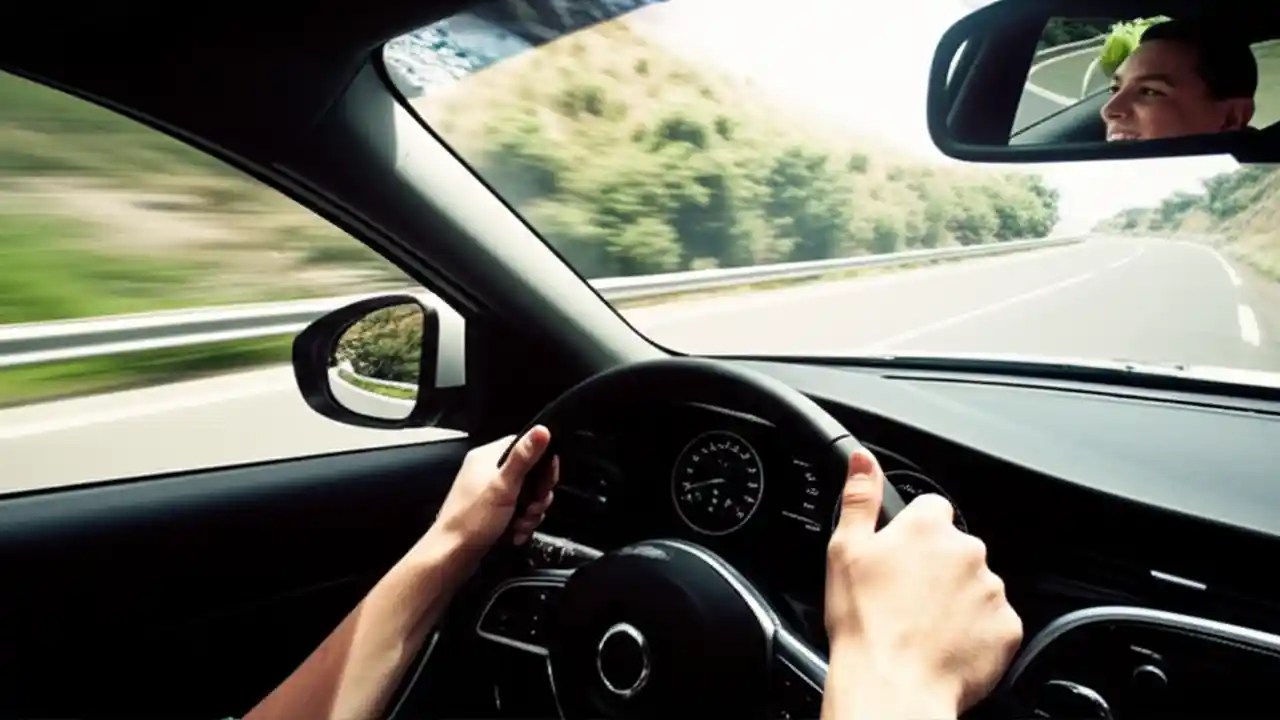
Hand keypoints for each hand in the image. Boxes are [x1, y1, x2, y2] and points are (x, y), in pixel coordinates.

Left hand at [433, 425, 558, 549]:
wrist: (452, 556)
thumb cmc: (470, 521)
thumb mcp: (504, 486)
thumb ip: (524, 457)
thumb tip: (541, 430)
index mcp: (487, 457)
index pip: (524, 446)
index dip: (541, 464)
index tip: (545, 481)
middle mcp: (487, 472)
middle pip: (530, 474)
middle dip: (536, 495)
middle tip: (531, 506)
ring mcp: (489, 493)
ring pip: (526, 496)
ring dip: (530, 512)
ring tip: (521, 522)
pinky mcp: (491, 511)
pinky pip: (517, 511)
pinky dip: (521, 523)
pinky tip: (515, 532)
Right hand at [822, 449, 1021, 718]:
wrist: (893, 685)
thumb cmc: (864, 623)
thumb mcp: (845, 551)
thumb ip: (859, 498)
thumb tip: (862, 460)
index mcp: (927, 527)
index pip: (931, 508)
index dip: (912, 533)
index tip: (898, 559)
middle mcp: (967, 550)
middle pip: (954, 549)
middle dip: (936, 569)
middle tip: (904, 600)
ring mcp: (992, 589)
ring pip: (975, 586)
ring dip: (956, 600)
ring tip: (922, 627)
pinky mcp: (1008, 627)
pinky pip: (993, 623)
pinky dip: (975, 632)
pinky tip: (945, 646)